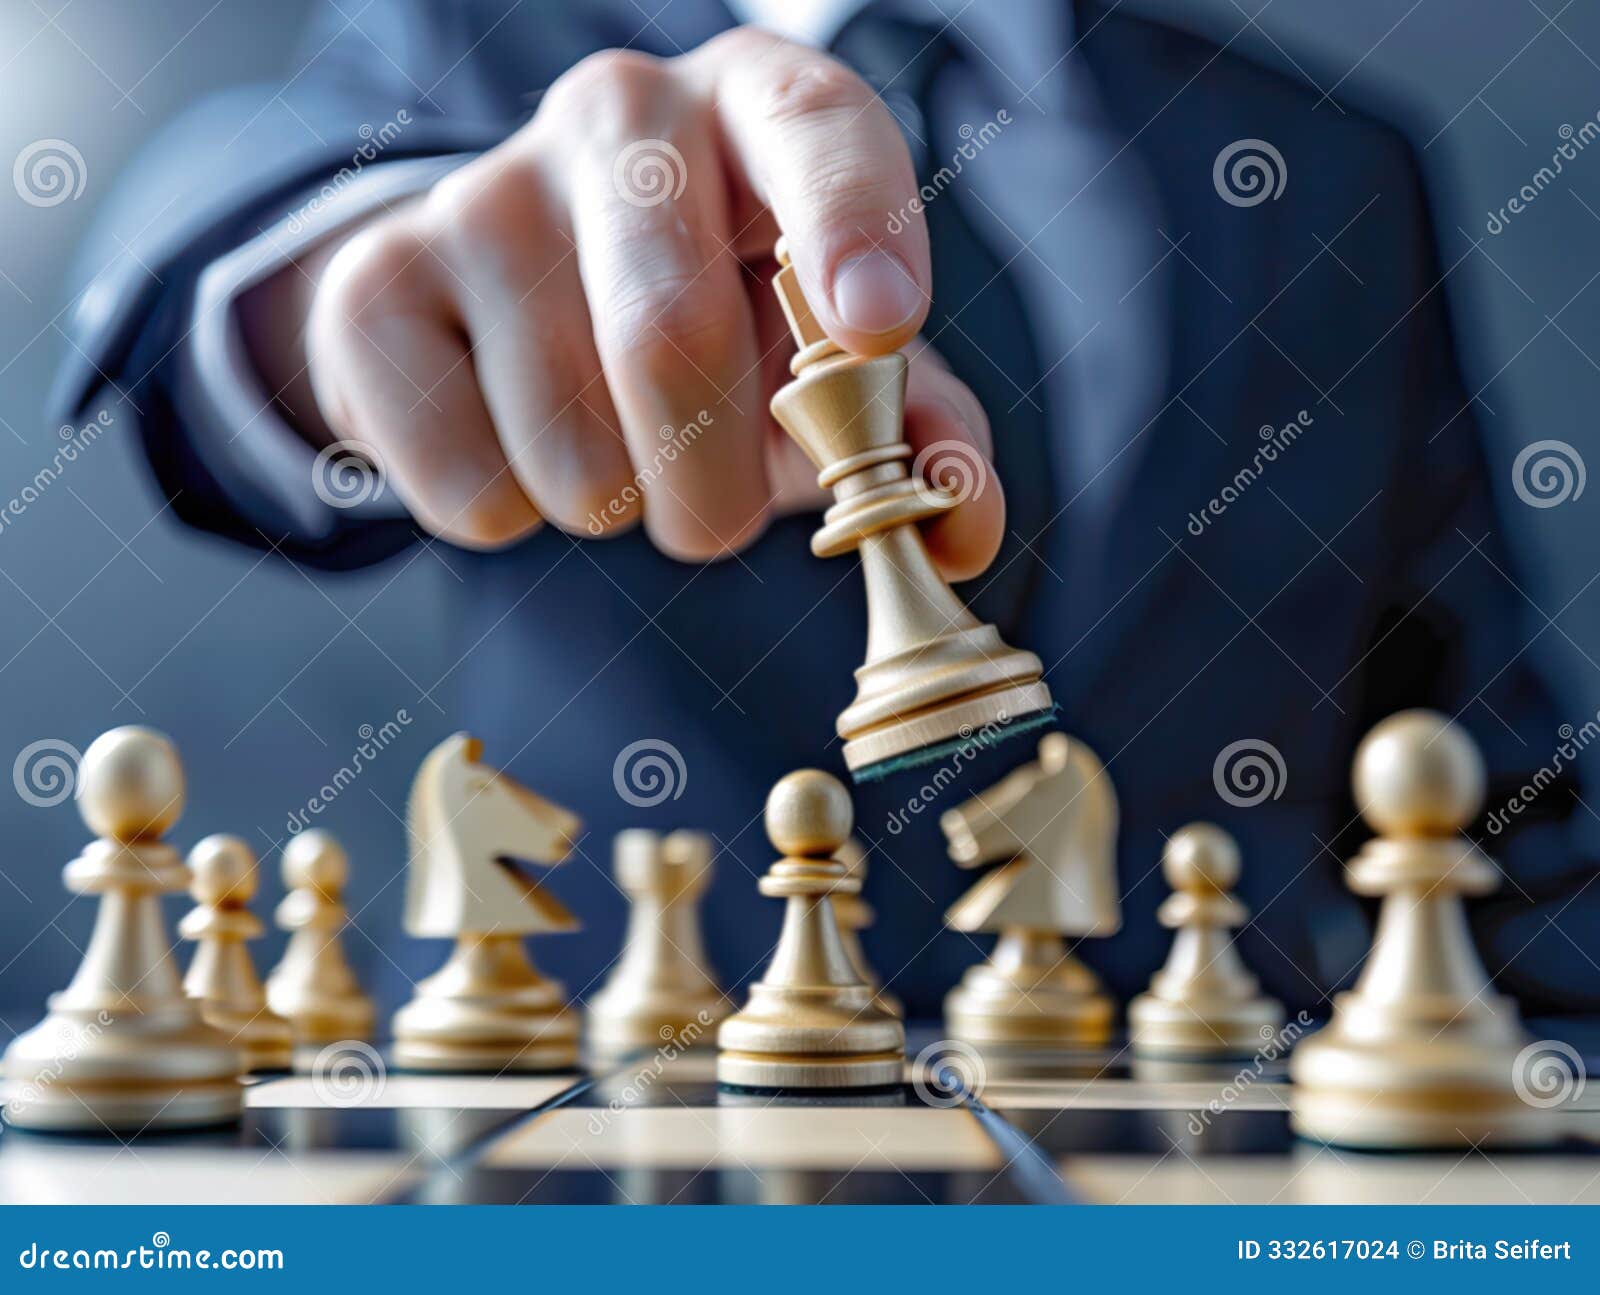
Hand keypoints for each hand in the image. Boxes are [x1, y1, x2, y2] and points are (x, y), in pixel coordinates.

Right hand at [255, 28, 1002, 579]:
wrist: (507, 310)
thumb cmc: (709, 326)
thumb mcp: (820, 360)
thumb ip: (909, 428)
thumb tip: (960, 524)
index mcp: (754, 110)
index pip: (814, 124)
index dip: (852, 224)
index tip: (880, 329)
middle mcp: (617, 118)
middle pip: (667, 333)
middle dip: (708, 486)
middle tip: (706, 520)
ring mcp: (478, 194)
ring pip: (569, 446)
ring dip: (614, 507)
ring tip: (608, 451)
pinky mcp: (372, 287)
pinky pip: (469, 485)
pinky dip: (514, 516)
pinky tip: (514, 444)